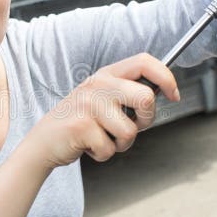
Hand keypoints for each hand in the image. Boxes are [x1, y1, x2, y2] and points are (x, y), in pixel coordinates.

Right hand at [26, 53, 179, 168]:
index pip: (144, 62)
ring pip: (130, 131)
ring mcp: (88, 105)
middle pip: (146, 98)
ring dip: (121, 144)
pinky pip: (110, 149)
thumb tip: (163, 90)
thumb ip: (127, 92)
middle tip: (133, 126)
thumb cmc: (79, 122)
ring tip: (103, 138)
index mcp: (106, 74)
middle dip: (147, 120)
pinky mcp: (80, 127)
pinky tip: (88, 146)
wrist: (43, 142)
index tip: (173, 95)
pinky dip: (103, 155)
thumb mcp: (101, 98)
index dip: (166, 77)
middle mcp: (97, 85)